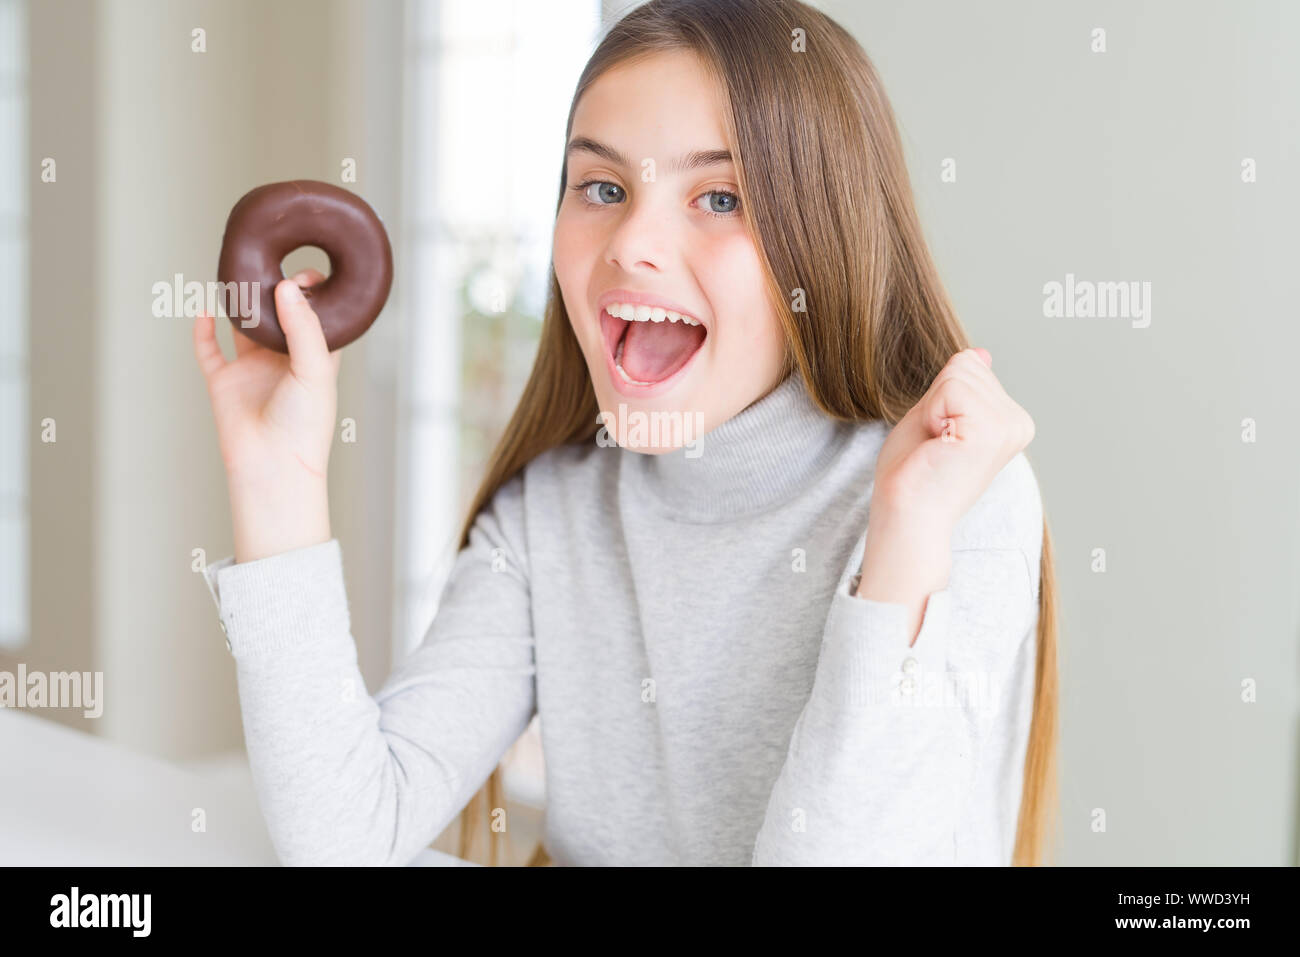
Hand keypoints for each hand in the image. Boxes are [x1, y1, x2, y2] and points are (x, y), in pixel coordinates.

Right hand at [192, 269, 339, 560]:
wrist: (272, 466)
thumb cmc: (304, 425)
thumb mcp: (314, 370)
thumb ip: (303, 328)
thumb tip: (288, 286)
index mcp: (314, 360)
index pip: (316, 318)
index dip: (312, 296)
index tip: (306, 271)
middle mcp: (283, 362)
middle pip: (276, 317)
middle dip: (272, 292)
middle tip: (269, 263)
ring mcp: (252, 371)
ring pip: (242, 327)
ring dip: (239, 304)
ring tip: (238, 275)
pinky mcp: (223, 382)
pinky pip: (208, 350)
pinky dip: (203, 330)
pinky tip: (205, 308)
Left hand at [855, 349, 1033, 641]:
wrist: (906, 515)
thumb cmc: (914, 474)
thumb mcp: (936, 416)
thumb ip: (958, 387)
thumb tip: (980, 354)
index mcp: (1010, 420)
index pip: (968, 367)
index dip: (937, 399)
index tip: (939, 439)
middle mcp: (1018, 423)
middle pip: (964, 366)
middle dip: (934, 401)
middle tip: (934, 445)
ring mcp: (1009, 425)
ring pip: (956, 374)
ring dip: (931, 410)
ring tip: (937, 448)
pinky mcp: (991, 429)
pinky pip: (950, 388)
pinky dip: (931, 414)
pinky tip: (938, 447)